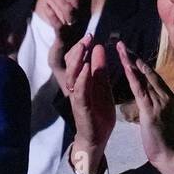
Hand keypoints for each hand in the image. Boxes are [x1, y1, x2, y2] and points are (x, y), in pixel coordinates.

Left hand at [38, 0, 91, 92]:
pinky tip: (43, 5)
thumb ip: (67, 3)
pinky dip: (51, 13)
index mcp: (86, 14)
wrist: (64, 63)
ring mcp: (74, 30)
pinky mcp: (64, 40)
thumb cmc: (65, 38)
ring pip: (67, 9)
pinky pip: (58, 24)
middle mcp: (83, 21)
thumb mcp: (68, 19)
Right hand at [67, 39, 114, 173]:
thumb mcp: (102, 87)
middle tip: (88, 37)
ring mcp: (77, 98)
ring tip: (85, 47)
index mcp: (82, 83)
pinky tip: (85, 69)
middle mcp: (76, 88)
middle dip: (79, 50)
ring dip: (78, 60)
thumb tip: (99, 48)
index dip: (82, 48)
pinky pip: (79, 92)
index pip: (77, 61)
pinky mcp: (81, 108)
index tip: (90, 35)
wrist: (97, 138)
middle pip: (72, 65)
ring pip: (73, 76)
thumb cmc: (98, 113)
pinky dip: (82, 79)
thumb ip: (100, 70)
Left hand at [117, 41, 173, 173]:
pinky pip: (140, 90)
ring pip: (143, 77)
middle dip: (133, 56)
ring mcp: (159, 102)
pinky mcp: (151, 110)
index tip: (129, 52)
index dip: (139, 63)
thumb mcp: (160, 117)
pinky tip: (126, 66)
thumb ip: (155, 105)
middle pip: (147, 71)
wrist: (171, 155)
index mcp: (167, 96)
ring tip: (120, 48)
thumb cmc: (165, 139)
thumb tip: (147, 97)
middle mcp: (164, 95)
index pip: (152, 75)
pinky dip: (133, 76)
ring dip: (130, 61)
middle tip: (121, 43)